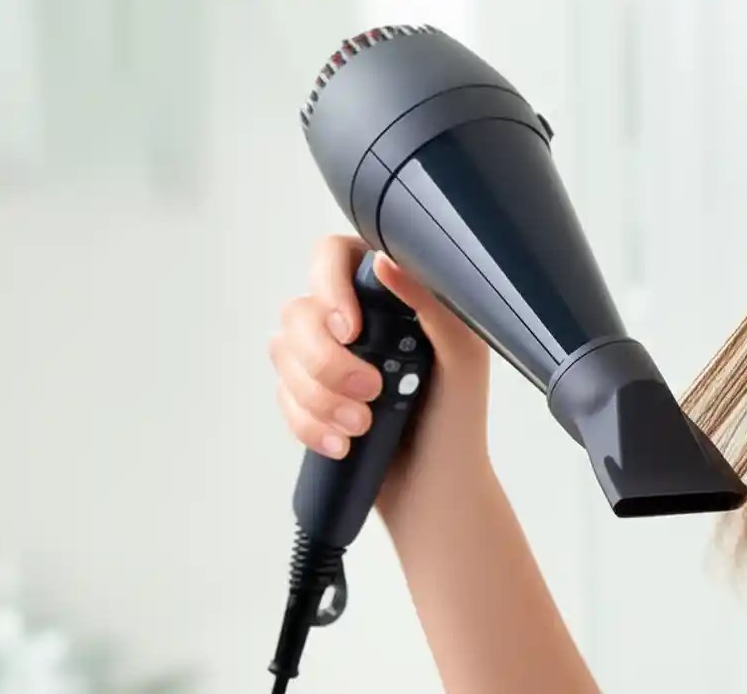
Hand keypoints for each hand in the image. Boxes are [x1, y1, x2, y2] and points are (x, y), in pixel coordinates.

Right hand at [268, 234, 491, 506]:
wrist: (435, 490)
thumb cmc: (458, 420)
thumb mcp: (463, 356)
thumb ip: (432, 301)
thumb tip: (385, 261)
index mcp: (393, 295)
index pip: (335, 256)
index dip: (330, 286)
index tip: (351, 329)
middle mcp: (357, 318)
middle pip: (300, 311)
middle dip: (327, 359)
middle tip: (370, 390)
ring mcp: (329, 357)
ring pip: (284, 353)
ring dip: (319, 396)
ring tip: (361, 425)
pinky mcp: (311, 395)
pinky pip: (283, 395)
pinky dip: (307, 422)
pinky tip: (342, 442)